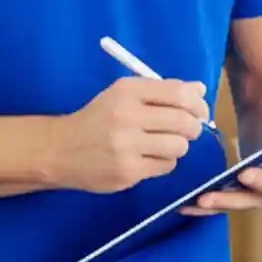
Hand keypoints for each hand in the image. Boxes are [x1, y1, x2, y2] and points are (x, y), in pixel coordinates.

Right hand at [49, 77, 209, 193]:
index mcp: (127, 91)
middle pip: (183, 122)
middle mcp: (127, 116)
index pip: (178, 93)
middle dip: (194, 126)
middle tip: (190, 129)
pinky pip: (166, 166)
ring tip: (166, 143)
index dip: (197, 102)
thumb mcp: (123, 94)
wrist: (61, 150)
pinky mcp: (127, 172)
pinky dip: (165, 161)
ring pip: (178, 146)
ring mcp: (126, 147)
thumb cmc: (98, 118)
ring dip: (180, 145)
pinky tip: (151, 157)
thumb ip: (162, 91)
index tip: (200, 110)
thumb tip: (200, 89)